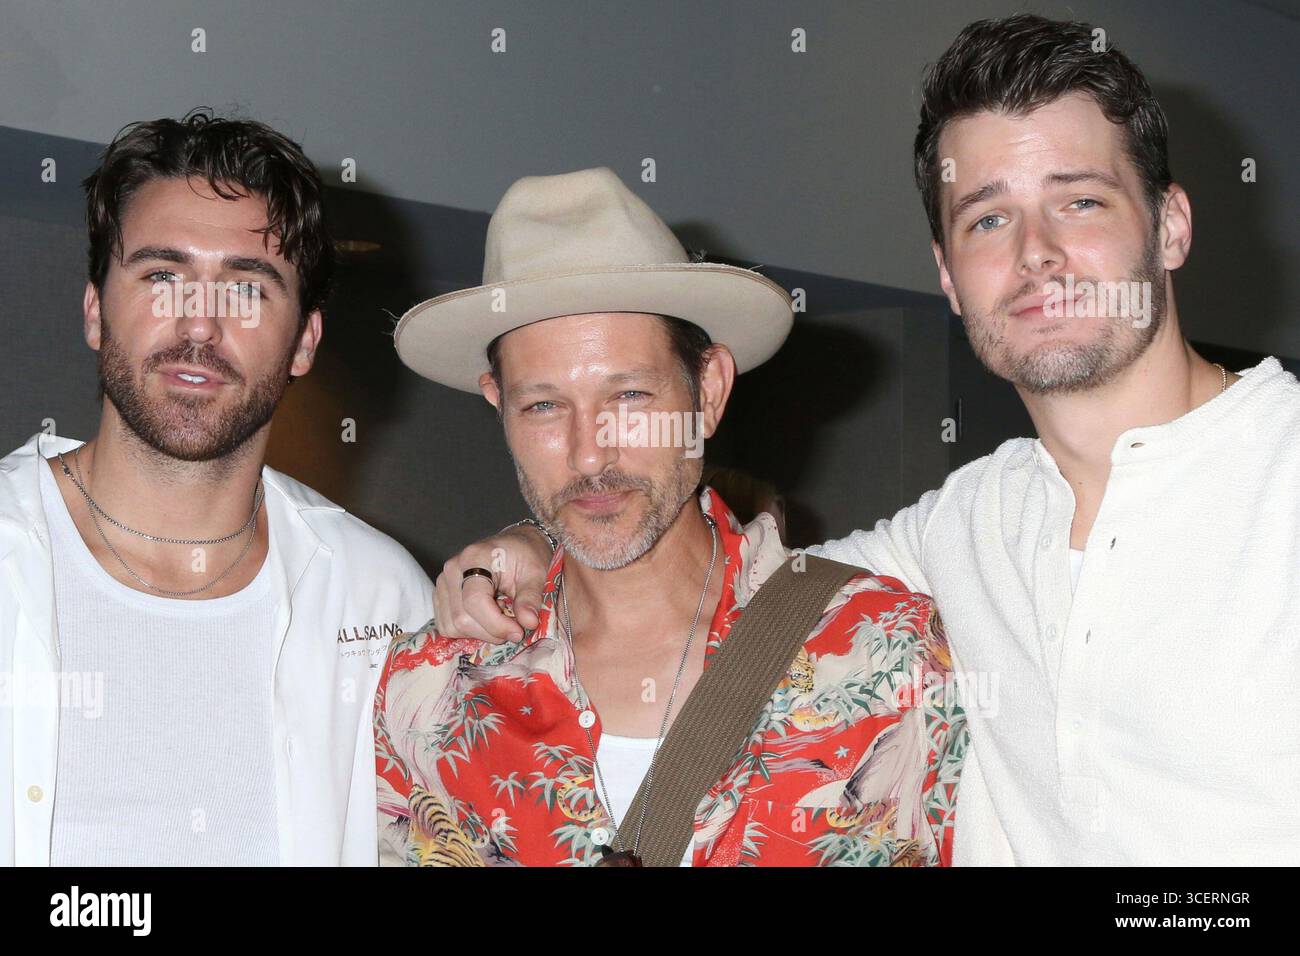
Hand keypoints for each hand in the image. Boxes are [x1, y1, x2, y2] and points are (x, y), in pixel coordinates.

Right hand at [433, 524, 552, 643]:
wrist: (514, 547)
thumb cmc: (526, 556)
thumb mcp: (536, 573)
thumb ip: (531, 598)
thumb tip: (529, 623)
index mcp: (474, 558)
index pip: (475, 600)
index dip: (496, 624)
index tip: (519, 632)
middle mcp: (452, 570)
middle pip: (462, 619)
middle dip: (492, 632)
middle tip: (515, 626)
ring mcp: (443, 583)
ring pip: (453, 627)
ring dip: (481, 633)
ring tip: (501, 617)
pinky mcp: (441, 596)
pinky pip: (447, 626)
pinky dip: (470, 631)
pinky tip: (487, 618)